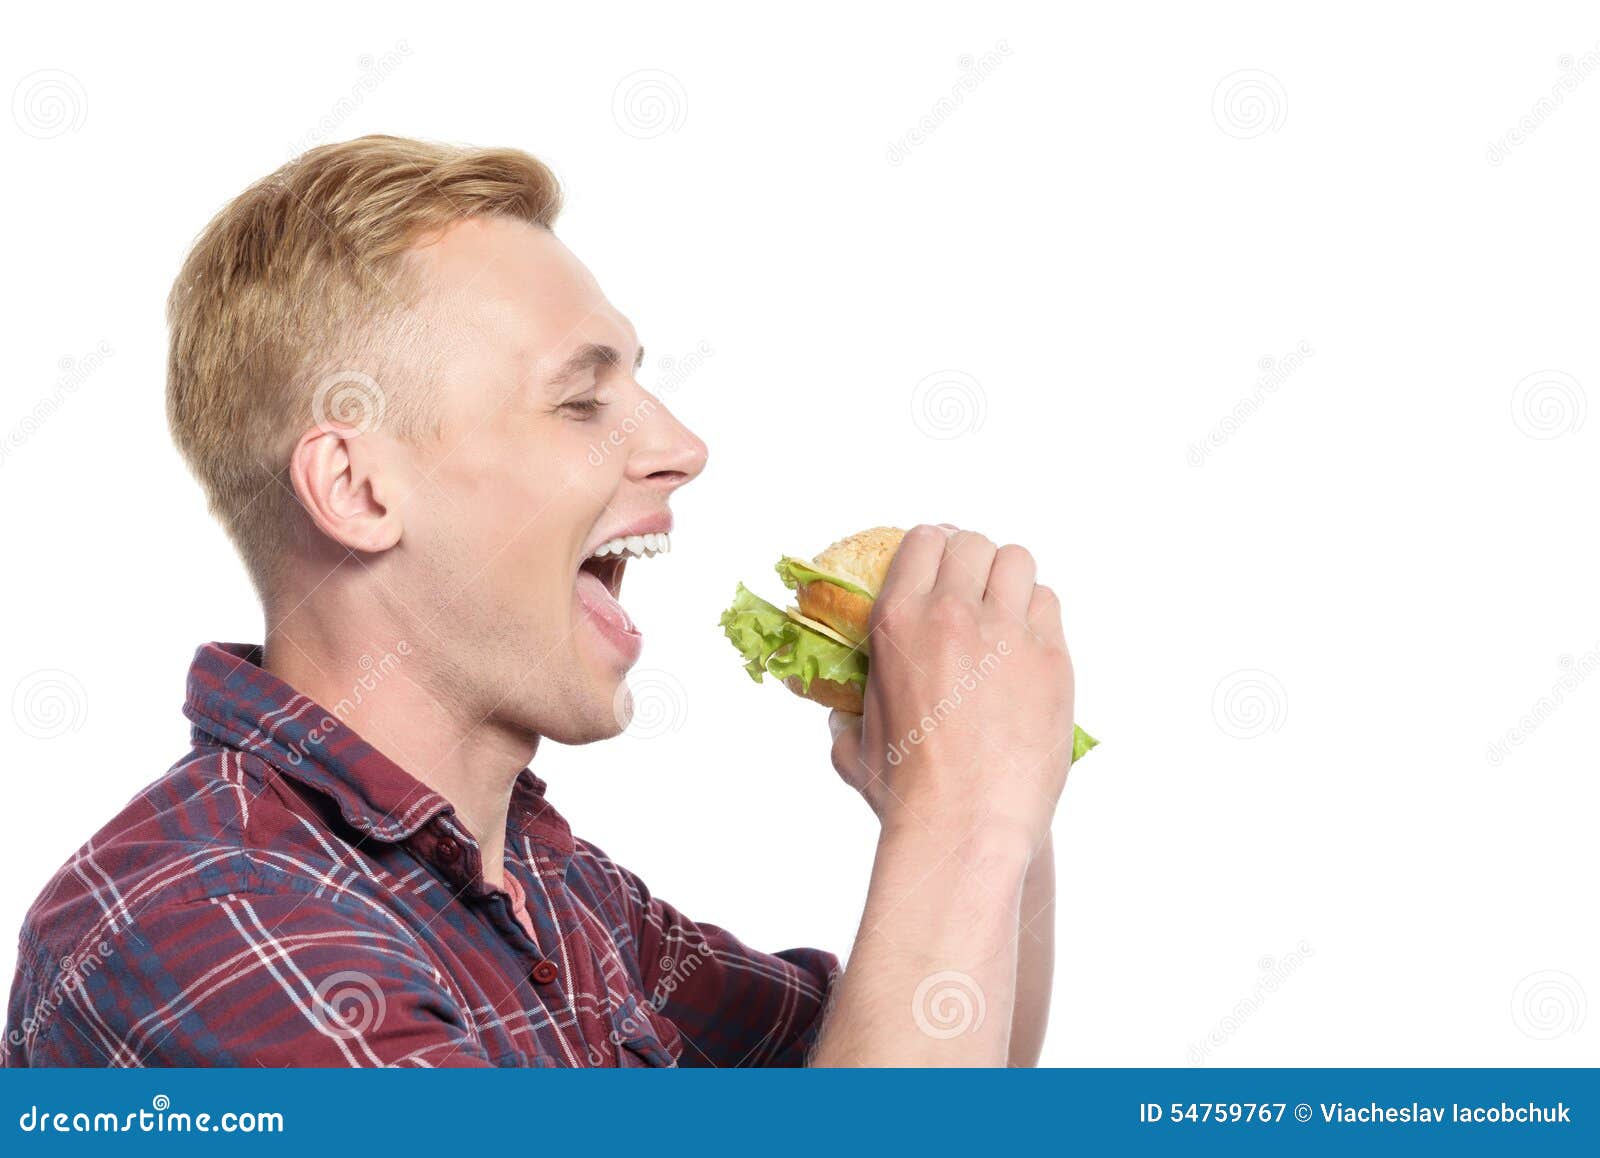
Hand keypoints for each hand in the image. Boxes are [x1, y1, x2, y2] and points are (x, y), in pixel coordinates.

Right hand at [829, 524, 1075, 856]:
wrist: (967, 826)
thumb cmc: (905, 795)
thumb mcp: (855, 748)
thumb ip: (844, 720)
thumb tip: (836, 717)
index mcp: (898, 622)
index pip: (923, 540)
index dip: (933, 548)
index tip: (939, 567)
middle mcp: (953, 614)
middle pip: (974, 543)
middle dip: (972, 560)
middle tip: (973, 589)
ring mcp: (1008, 633)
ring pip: (1018, 562)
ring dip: (1009, 579)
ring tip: (1005, 609)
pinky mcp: (1051, 659)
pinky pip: (1049, 605)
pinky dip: (1038, 615)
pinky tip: (1028, 644)